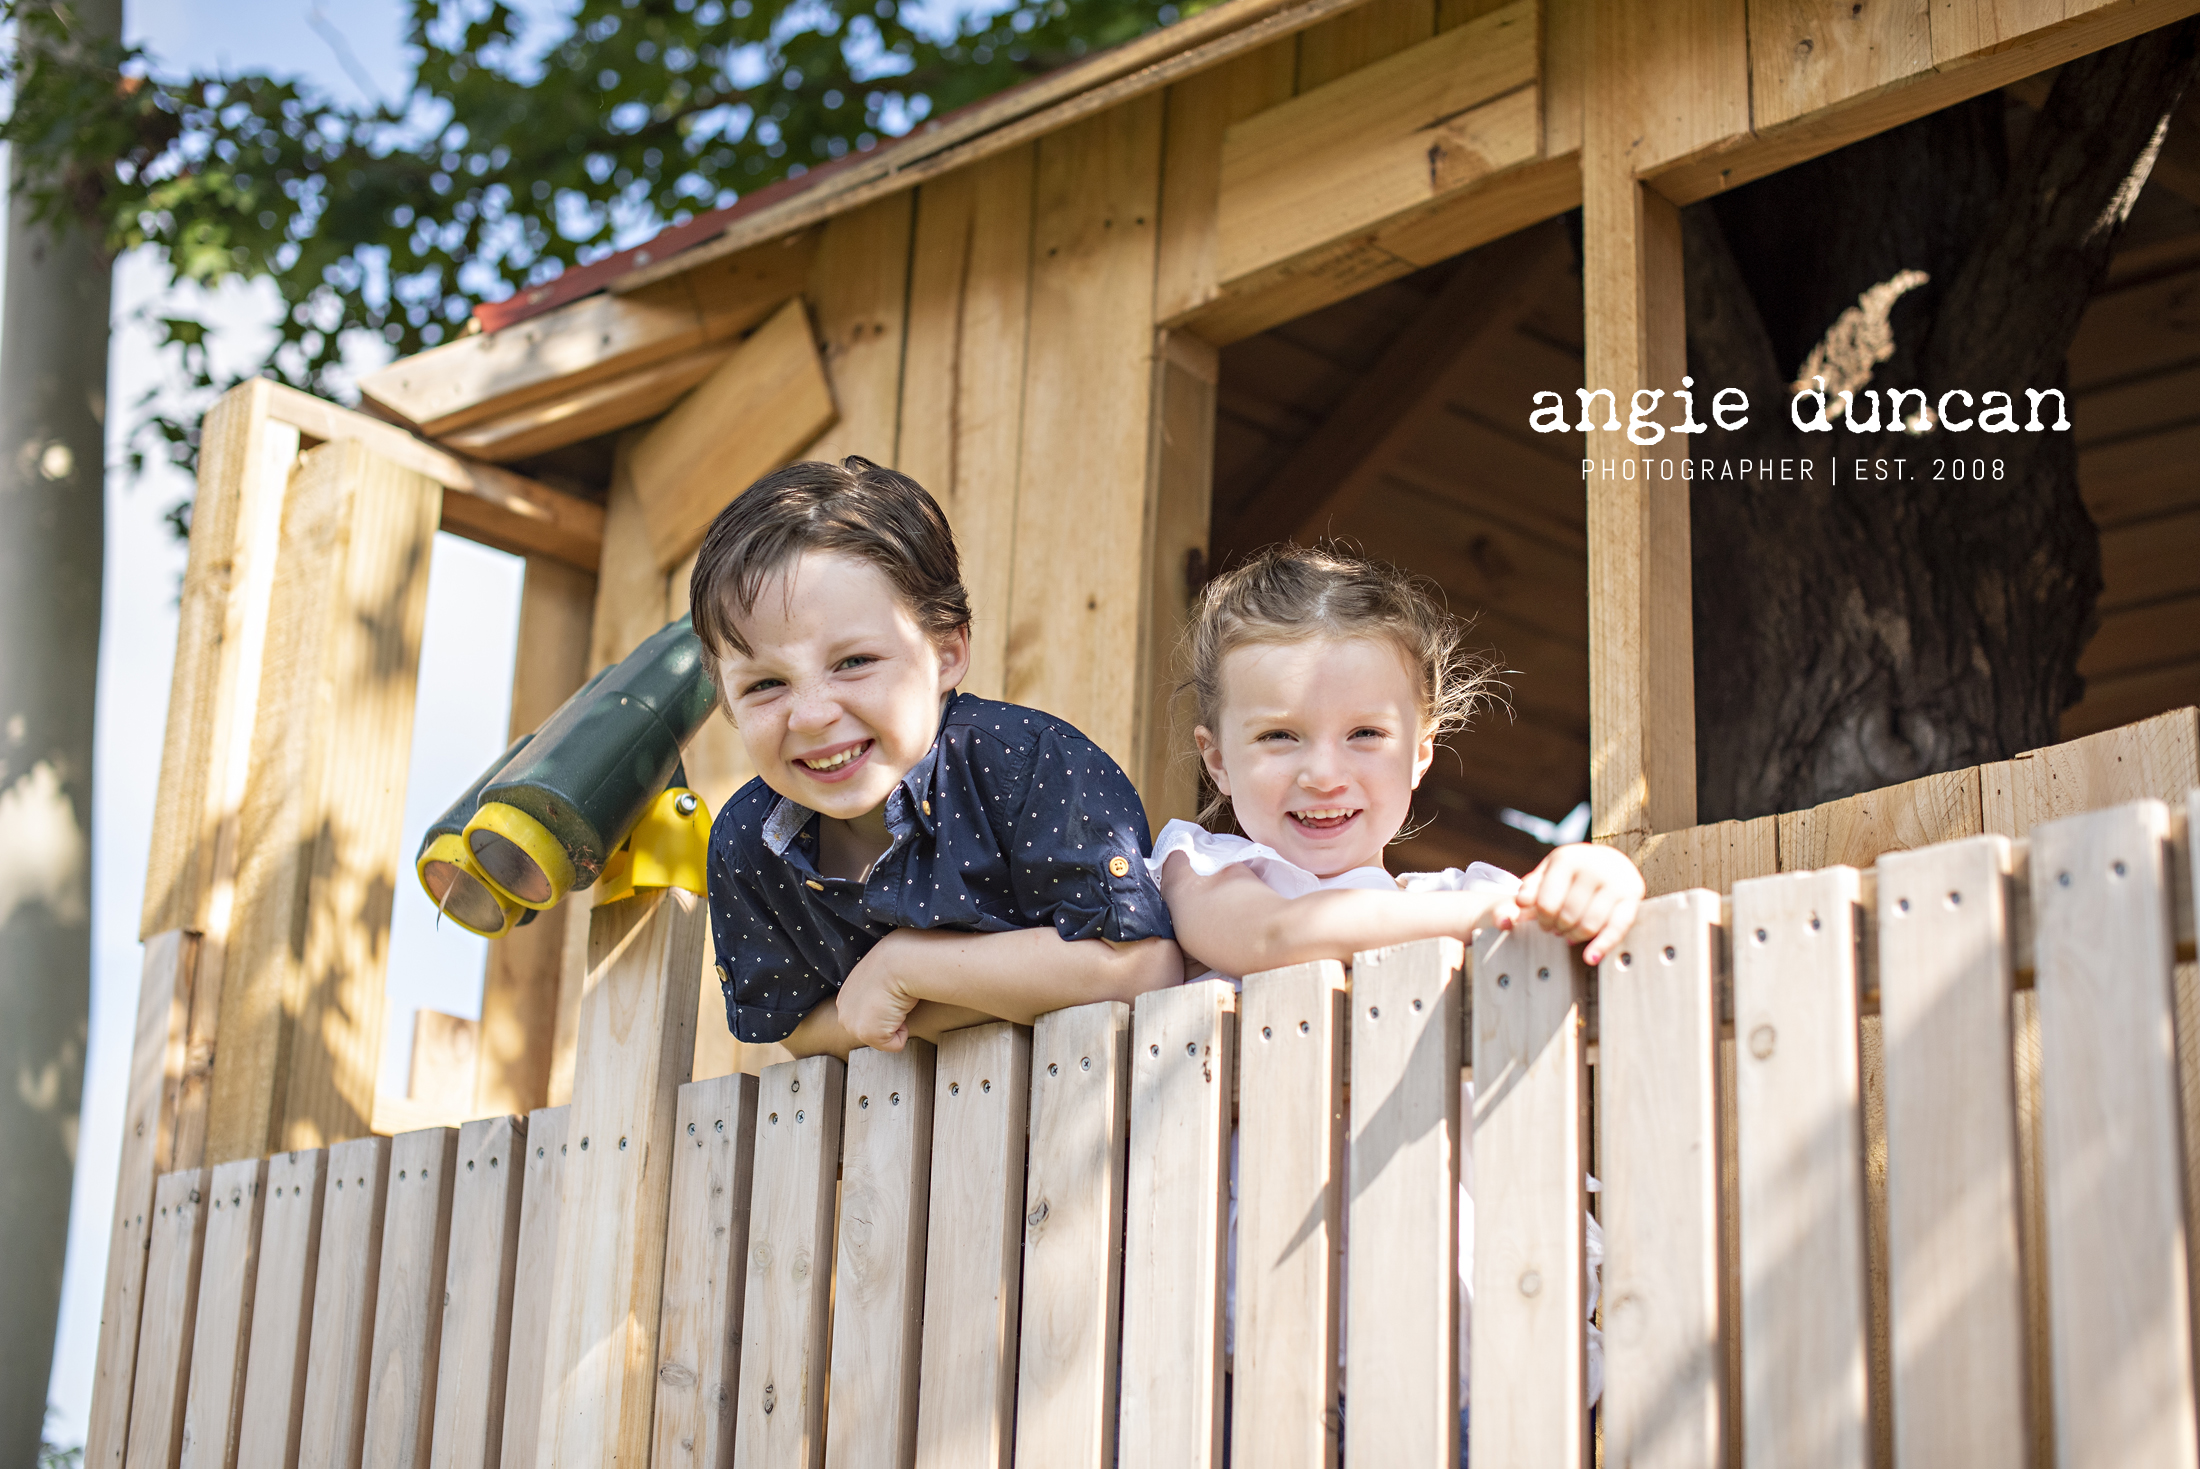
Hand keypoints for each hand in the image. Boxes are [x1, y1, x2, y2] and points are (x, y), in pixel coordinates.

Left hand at [836, 933, 924, 1051]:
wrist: (898, 963)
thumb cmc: (895, 963)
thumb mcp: (876, 977)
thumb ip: (873, 992)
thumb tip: (887, 1001)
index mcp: (845, 998)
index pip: (867, 1015)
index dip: (885, 1007)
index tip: (890, 992)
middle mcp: (844, 1013)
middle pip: (874, 1030)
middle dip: (888, 1019)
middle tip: (893, 999)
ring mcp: (854, 1025)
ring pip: (884, 1037)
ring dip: (895, 1023)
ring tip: (894, 1002)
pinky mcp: (868, 1035)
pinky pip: (895, 1044)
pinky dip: (904, 1031)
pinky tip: (899, 1009)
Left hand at [1495, 843, 1644, 966]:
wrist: (1610, 859)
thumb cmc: (1572, 871)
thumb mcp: (1547, 873)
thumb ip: (1529, 891)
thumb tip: (1513, 913)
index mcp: (1566, 859)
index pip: (1546, 903)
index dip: (1540, 919)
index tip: (1542, 922)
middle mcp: (1593, 866)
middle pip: (1567, 916)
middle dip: (1558, 929)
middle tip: (1556, 930)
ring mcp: (1615, 880)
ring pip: (1589, 924)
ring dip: (1576, 937)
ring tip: (1570, 935)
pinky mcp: (1633, 894)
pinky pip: (1618, 927)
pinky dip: (1603, 945)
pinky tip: (1590, 957)